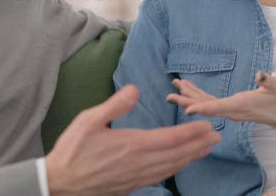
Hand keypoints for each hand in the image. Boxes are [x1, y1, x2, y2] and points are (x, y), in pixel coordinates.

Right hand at [46, 84, 221, 195]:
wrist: (59, 183)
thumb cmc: (72, 149)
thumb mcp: (88, 120)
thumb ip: (114, 105)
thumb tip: (135, 89)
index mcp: (131, 145)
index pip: (170, 138)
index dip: (191, 132)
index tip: (207, 125)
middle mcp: (138, 163)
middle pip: (177, 154)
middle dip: (198, 144)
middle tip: (216, 136)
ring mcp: (136, 177)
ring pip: (171, 167)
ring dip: (191, 157)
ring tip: (206, 149)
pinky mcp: (131, 186)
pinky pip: (160, 177)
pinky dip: (175, 169)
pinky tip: (180, 165)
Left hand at [166, 72, 275, 149]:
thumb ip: (268, 81)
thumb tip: (261, 75)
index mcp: (240, 105)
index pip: (218, 107)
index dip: (202, 108)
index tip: (186, 110)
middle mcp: (231, 110)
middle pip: (205, 107)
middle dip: (187, 101)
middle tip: (169, 95)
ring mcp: (229, 111)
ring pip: (205, 105)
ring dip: (189, 96)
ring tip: (175, 87)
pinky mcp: (230, 108)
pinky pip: (210, 103)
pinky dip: (198, 96)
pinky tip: (189, 89)